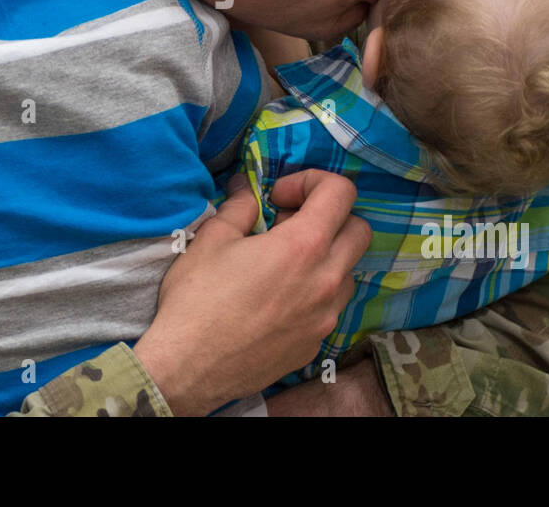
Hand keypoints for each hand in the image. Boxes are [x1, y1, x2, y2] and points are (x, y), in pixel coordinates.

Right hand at [132, 170, 370, 415]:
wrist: (189, 367)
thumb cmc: (197, 299)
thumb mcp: (212, 239)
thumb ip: (239, 207)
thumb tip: (246, 190)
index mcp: (303, 246)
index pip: (341, 193)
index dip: (312, 181)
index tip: (278, 197)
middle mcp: (326, 280)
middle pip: (359, 231)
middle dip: (329, 217)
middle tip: (287, 224)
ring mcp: (325, 316)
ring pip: (348, 271)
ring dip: (325, 257)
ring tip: (282, 263)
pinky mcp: (316, 343)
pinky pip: (329, 307)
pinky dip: (313, 292)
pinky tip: (276, 298)